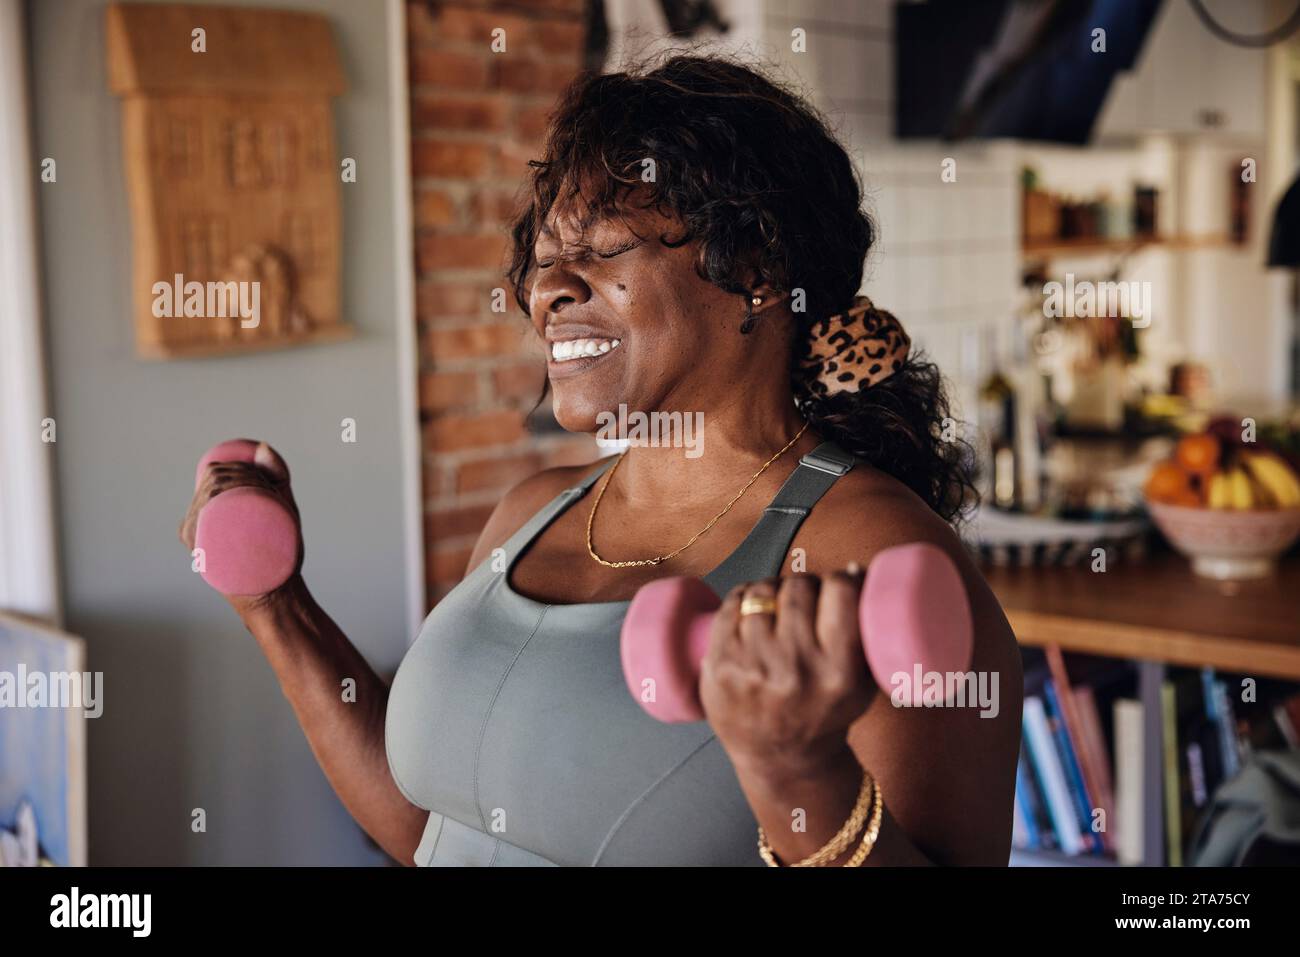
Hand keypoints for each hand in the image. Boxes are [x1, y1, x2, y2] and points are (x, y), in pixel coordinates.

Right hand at [178, 440, 303, 613]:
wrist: (275, 593)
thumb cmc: (278, 552)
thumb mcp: (280, 508)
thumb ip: (276, 477)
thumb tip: (261, 446)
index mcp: (206, 510)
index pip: (216, 474)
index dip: (241, 467)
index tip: (267, 478)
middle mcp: (193, 523)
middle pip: (212, 482)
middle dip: (243, 475)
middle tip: (270, 488)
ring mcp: (193, 537)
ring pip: (208, 497)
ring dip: (236, 485)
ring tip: (263, 496)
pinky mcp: (198, 551)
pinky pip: (197, 524)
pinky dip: (212, 505)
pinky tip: (223, 497)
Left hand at [699, 569, 873, 779]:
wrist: (780, 757)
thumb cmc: (824, 713)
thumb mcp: (862, 686)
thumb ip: (867, 634)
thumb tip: (856, 569)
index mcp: (839, 673)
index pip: (841, 593)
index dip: (840, 579)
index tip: (838, 585)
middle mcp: (796, 669)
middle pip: (799, 587)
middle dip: (804, 584)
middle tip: (805, 598)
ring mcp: (754, 666)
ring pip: (762, 591)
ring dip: (771, 589)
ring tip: (777, 603)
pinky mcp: (721, 664)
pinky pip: (731, 605)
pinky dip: (741, 597)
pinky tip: (749, 605)